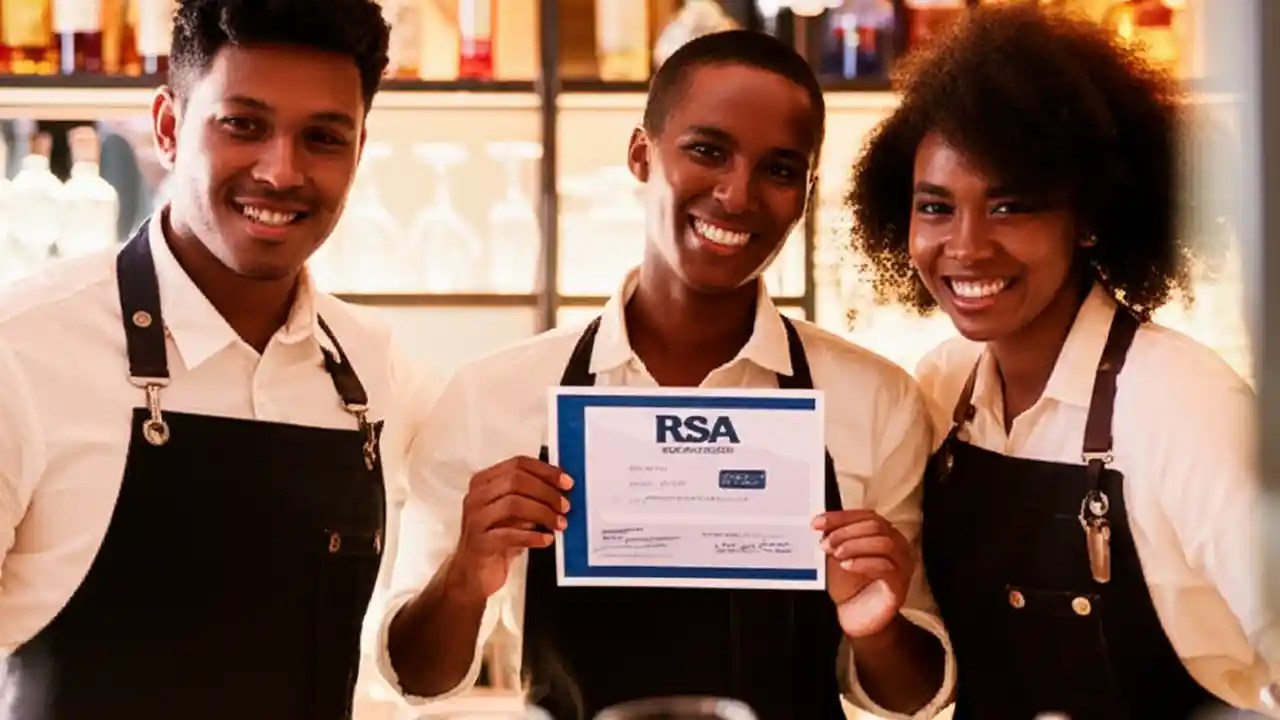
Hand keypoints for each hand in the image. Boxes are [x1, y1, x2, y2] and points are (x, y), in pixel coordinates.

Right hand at [447, 456, 571, 600]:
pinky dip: (532, 536)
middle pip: (516, 480)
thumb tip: (562, 489)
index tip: (567, 482)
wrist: (473, 573)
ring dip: (543, 512)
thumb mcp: (515, 514)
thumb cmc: (497, 538)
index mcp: (485, 481)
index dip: (546, 471)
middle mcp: (477, 496)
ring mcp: (475, 518)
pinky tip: (546, 540)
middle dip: (546, 492)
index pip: (518, 464)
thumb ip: (532, 497)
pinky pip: (509, 534)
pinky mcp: (479, 542)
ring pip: (513, 503)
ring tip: (560, 523)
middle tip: (566, 506)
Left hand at [813, 510, 914, 638]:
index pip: (865, 516)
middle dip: (846, 532)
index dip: (840, 517)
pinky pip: (887, 567)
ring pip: (884, 543)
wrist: (857, 617)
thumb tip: (821, 524)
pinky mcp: (900, 585)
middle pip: (876, 526)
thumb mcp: (838, 556)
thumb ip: (835, 539)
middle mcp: (898, 545)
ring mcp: (902, 565)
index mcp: (884, 533)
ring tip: (836, 554)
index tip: (817, 523)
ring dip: (855, 545)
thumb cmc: (850, 584)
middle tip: (826, 543)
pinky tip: (847, 566)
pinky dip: (864, 563)